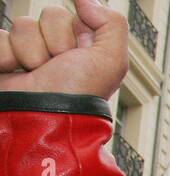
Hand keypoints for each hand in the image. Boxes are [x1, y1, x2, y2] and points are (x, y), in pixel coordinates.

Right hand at [0, 0, 126, 98]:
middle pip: (48, 15)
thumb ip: (112, 23)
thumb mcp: (111, 61)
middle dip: (52, 42)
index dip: (70, 33)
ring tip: (38, 74)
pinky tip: (14, 72)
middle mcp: (58, 47)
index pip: (71, 15)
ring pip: (21, 25)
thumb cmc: (78, 94)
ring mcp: (30, 53)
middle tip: (56, 67)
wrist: (42, 118)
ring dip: (29, 51)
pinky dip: (5, 56)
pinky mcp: (5, 59)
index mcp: (83, 46)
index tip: (74, 56)